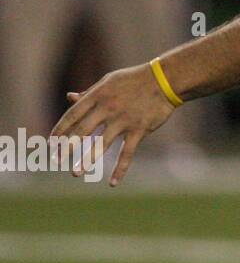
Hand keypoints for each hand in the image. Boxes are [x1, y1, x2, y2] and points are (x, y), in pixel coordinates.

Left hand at [51, 64, 175, 185]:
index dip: (60, 129)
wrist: (165, 79)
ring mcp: (124, 120)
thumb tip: (69, 98)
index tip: (51, 143)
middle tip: (55, 161)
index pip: (73, 115)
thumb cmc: (134, 79)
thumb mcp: (109, 81)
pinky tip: (113, 183)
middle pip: (82, 131)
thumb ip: (90, 93)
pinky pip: (128, 152)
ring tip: (75, 173)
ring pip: (102, 144)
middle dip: (67, 147)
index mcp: (98, 95)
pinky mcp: (139, 129)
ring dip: (87, 159)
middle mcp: (108, 108)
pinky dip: (120, 168)